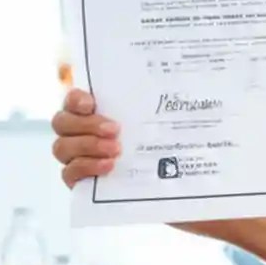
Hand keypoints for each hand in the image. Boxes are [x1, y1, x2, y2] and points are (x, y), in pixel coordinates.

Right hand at [49, 89, 249, 242]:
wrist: (197, 194)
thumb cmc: (190, 152)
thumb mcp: (189, 123)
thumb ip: (182, 99)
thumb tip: (203, 70)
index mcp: (108, 112)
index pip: (75, 99)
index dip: (75, 97)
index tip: (94, 102)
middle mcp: (91, 133)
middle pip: (62, 122)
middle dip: (85, 124)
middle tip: (116, 130)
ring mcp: (87, 159)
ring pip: (62, 147)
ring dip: (86, 146)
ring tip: (117, 151)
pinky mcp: (89, 185)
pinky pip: (69, 175)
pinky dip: (85, 168)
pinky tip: (110, 167)